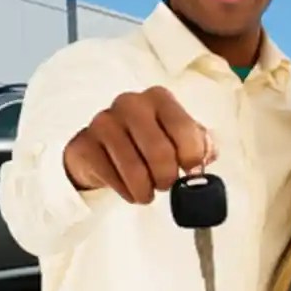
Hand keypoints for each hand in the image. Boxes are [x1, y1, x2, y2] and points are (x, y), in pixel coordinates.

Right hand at [62, 85, 214, 203]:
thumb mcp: (177, 138)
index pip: (184, 130)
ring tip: (147, 192)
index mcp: (159, 98)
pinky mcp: (84, 144)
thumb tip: (206, 156)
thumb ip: (200, 144)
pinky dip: (125, 192)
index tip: (190, 171)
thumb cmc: (147, 143)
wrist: (101, 150)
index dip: (192, 158)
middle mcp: (130, 103)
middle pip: (160, 152)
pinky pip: (111, 178)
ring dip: (145, 190)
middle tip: (166, 184)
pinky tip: (128, 189)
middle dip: (167, 178)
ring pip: (134, 169)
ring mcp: (104, 122)